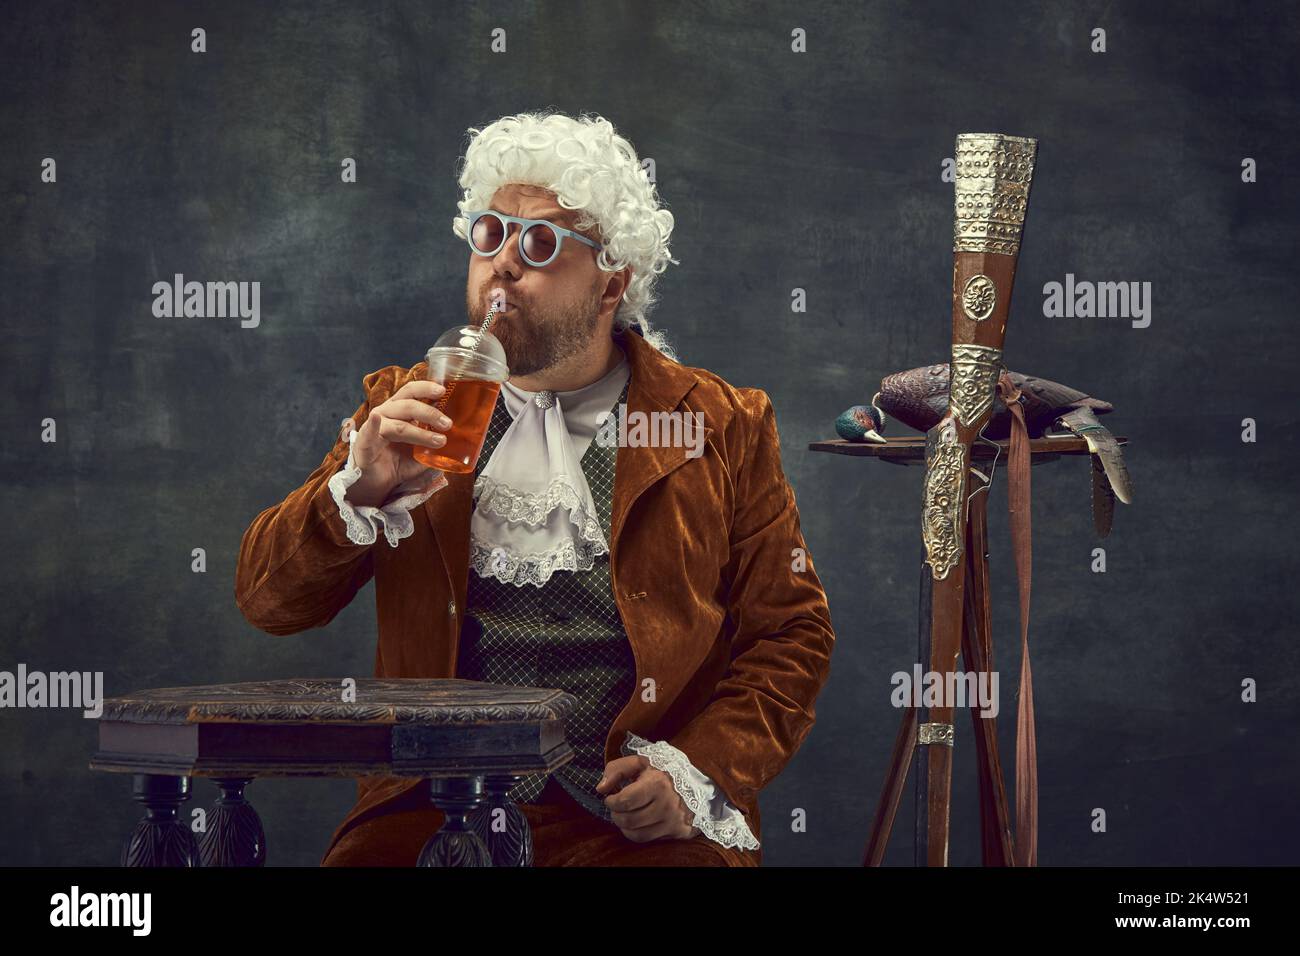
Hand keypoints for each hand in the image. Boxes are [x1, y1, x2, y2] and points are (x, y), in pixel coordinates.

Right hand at [344, 378, 450, 507]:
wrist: (378, 483)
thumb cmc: (399, 462)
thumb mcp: (424, 450)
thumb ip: (437, 442)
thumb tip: (463, 441)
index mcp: (399, 409)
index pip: (411, 391)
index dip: (426, 388)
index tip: (443, 390)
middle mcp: (386, 413)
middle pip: (408, 405)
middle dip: (430, 412)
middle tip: (447, 423)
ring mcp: (373, 427)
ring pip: (399, 425)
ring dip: (420, 432)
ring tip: (439, 440)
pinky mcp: (364, 443)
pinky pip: (370, 433)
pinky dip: (374, 425)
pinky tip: (377, 419)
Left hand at [596, 755, 700, 842]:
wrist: (696, 781)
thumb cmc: (661, 771)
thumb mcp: (640, 762)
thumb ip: (616, 770)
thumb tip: (601, 789)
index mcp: (658, 784)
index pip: (625, 801)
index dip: (611, 801)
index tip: (611, 797)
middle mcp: (667, 805)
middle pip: (628, 820)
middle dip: (616, 814)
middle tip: (617, 806)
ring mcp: (673, 821)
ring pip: (636, 834)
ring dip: (624, 825)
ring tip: (625, 814)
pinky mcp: (678, 832)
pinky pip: (649, 840)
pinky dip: (636, 833)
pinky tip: (638, 822)